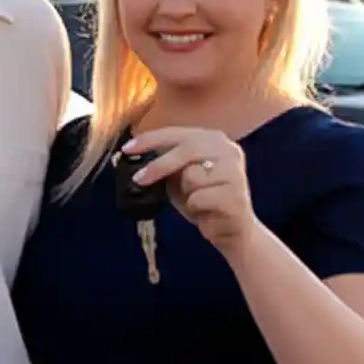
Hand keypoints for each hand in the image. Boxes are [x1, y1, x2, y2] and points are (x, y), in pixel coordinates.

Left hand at [123, 126, 257, 260]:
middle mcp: (229, 150)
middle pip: (187, 150)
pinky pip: (199, 198)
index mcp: (214, 139)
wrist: (232, 230)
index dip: (150, 140)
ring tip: (196, 201)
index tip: (127, 149)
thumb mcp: (180, 177)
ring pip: (192, 176)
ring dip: (185, 194)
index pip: (177, 133)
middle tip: (139, 179)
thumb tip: (130, 155)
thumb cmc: (203, 200)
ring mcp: (235, 172)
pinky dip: (194, 208)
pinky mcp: (235, 196)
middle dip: (159, 165)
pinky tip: (205, 211)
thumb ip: (163, 163)